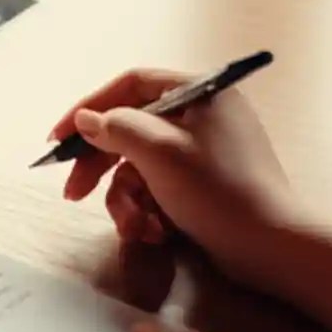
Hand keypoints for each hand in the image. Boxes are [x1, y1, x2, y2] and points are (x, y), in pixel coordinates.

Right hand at [49, 69, 299, 286]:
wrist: (271, 246)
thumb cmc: (218, 190)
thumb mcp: (159, 153)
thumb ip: (116, 129)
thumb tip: (86, 119)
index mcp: (199, 91)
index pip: (130, 85)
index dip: (89, 109)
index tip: (59, 139)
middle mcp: (202, 115)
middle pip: (130, 130)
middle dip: (101, 167)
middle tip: (72, 194)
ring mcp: (203, 151)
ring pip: (140, 167)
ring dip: (128, 199)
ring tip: (135, 227)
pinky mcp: (204, 185)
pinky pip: (160, 187)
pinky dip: (150, 211)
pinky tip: (157, 232)